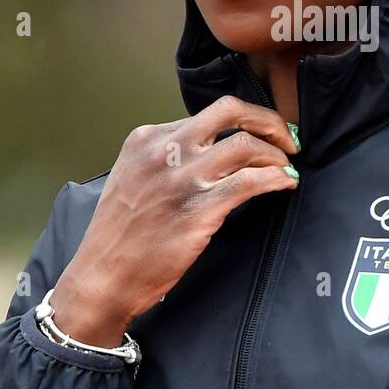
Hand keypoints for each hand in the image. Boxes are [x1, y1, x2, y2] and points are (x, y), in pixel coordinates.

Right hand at [47, 95, 298, 346]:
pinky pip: (250, 182)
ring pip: (245, 144)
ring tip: (286, 168)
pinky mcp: (198, 210)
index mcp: (147, 138)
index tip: (264, 133)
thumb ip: (166, 158)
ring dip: (276, 155)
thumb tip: (213, 153)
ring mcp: (182, 179)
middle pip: (230, 111)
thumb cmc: (119, 236)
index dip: (245, 121)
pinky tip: (284, 184)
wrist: (102, 278)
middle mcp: (164, 150)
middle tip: (286, 139)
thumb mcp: (134, 178)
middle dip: (267, 121)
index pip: (209, 114)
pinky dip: (275, 179)